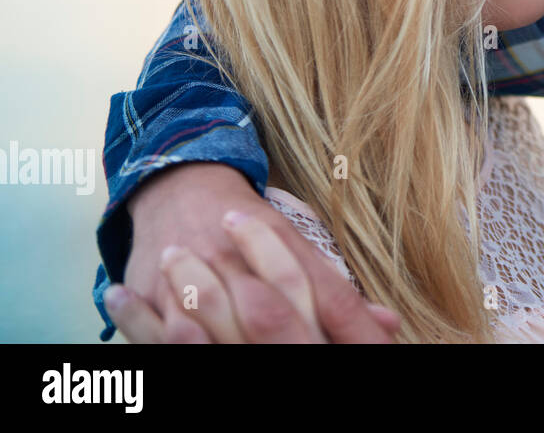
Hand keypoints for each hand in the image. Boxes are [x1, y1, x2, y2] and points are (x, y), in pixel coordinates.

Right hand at [102, 162, 399, 342]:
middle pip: (275, 316)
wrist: (181, 183)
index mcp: (288, 247)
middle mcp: (243, 261)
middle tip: (315, 362)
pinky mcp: (153, 291)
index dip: (356, 331)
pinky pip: (161, 329)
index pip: (332, 299)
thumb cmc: (250, 223)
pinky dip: (179, 345)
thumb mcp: (299, 246)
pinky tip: (196, 353)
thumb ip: (338, 292)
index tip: (377, 348)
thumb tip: (389, 324)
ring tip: (257, 361)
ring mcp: (196, 275)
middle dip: (296, 345)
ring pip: (218, 323)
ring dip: (238, 346)